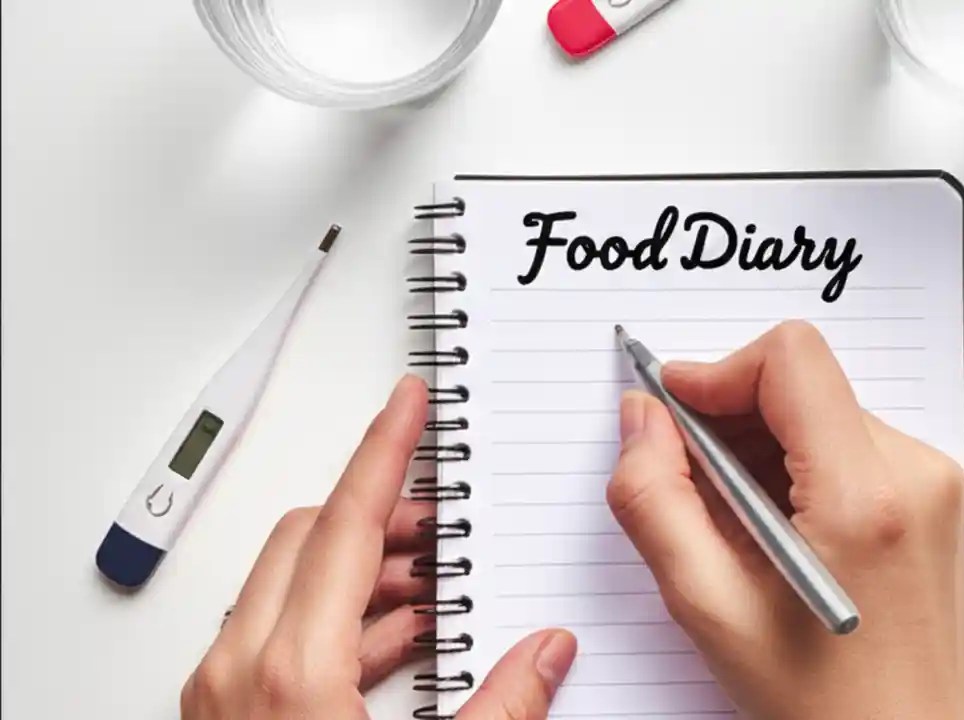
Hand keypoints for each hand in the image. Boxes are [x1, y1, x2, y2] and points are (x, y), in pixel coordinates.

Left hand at [182, 376, 577, 718]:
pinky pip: (277, 633)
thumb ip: (504, 706)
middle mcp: (240, 667)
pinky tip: (395, 639)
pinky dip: (337, 618)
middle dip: (383, 513)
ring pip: (290, 583)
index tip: (408, 403)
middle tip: (444, 518)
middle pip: (312, 537)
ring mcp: (222, 693)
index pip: (348, 521)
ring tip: (435, 583)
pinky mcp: (224, 716)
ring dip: (363, 569)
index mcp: (291, 669)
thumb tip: (550, 654)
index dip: (385, 450)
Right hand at [609, 322, 963, 719]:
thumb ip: (656, 500)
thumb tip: (642, 422)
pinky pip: (849, 448)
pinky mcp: (932, 500)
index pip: (790, 359)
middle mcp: (914, 475)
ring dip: (761, 450)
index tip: (672, 408)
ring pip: (821, 414)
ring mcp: (932, 486)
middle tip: (690, 484)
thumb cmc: (828, 706)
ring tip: (738, 528)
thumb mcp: (710, 606)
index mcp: (866, 496)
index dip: (716, 372)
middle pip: (802, 385)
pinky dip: (796, 471)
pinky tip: (776, 534)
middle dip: (730, 419)